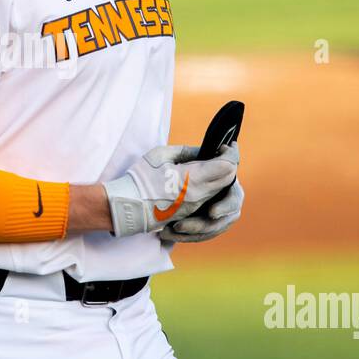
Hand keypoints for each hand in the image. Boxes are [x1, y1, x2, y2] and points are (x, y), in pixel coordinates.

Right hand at [102, 142, 238, 237]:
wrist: (127, 207)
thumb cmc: (140, 179)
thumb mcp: (161, 155)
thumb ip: (187, 151)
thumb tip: (204, 151)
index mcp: (193, 179)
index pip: (228, 166)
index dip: (230, 153)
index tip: (224, 145)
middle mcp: (199, 196)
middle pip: (229, 179)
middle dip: (228, 163)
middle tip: (219, 152)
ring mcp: (196, 207)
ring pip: (221, 190)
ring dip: (220, 175)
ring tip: (209, 162)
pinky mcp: (191, 213)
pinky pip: (210, 198)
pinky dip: (211, 186)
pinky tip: (199, 177)